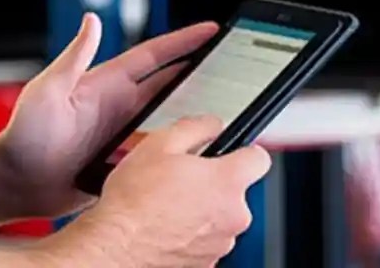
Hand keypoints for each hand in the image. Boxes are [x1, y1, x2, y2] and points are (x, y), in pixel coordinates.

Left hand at [0, 14, 217, 218]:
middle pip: (170, 87)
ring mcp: (122, 136)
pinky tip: (203, 158)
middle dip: (203, 75)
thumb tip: (92, 19)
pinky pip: (160, 156)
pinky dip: (181, 154)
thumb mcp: (47, 90)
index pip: (152, 58)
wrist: (15, 182)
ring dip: (197, 117)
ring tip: (231, 113)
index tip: (212, 31)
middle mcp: (117, 108)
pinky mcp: (123, 164)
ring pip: (171, 122)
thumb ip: (73, 58)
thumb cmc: (23, 135)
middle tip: (235, 67)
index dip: (183, 43)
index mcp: (104, 86)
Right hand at [82, 115, 271, 266]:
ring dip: (201, 210)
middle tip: (179, 179)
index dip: (243, 152)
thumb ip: (194, 128)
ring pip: (220, 217)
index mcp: (227, 181)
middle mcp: (233, 214)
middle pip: (235, 190)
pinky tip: (165, 225)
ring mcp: (222, 242)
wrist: (120, 244)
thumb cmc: (135, 199)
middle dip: (212, 184)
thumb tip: (211, 125)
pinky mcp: (207, 262)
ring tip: (166, 205)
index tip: (230, 153)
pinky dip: (190, 232)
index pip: (259, 159)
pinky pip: (206, 240)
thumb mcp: (158, 144)